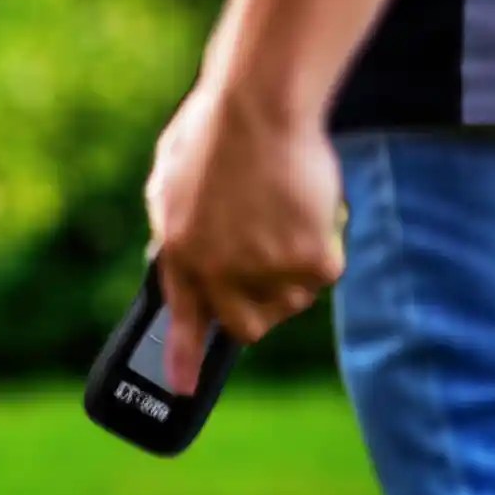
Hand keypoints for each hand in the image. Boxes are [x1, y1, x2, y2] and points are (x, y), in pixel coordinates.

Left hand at [145, 82, 343, 394]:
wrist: (256, 105)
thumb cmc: (211, 131)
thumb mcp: (169, 182)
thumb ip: (173, 229)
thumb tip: (174, 258)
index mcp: (177, 253)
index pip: (182, 322)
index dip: (184, 361)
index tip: (182, 388)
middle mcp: (216, 271)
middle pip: (247, 326)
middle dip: (258, 308)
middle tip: (267, 271)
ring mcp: (262, 269)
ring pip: (292, 300)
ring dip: (292, 271)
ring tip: (283, 218)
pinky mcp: (308, 258)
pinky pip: (325, 274)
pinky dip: (324, 244)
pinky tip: (308, 210)